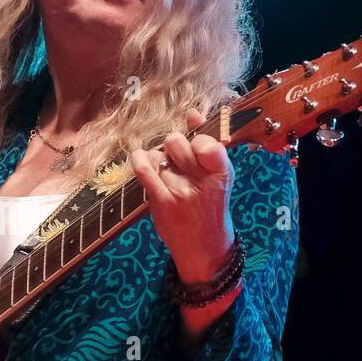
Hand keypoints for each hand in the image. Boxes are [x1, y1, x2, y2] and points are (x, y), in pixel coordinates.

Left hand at [129, 106, 235, 284]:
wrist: (204, 247)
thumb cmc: (210, 207)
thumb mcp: (219, 176)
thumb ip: (208, 145)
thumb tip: (192, 113)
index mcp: (222, 172)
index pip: (207, 141)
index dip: (197, 137)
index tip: (195, 144)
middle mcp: (202, 180)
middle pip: (177, 142)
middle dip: (174, 146)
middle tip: (177, 161)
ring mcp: (181, 191)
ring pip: (159, 155)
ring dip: (158, 159)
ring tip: (166, 173)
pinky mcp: (162, 201)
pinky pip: (144, 170)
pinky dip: (139, 159)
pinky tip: (139, 158)